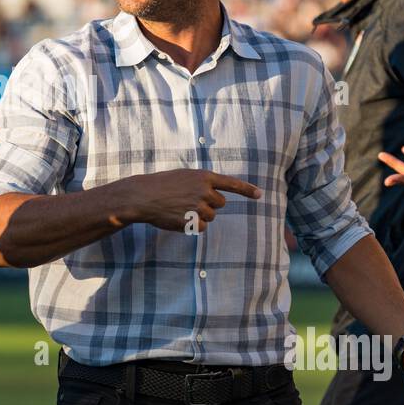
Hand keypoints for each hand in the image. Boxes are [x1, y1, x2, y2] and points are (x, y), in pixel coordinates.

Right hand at [117, 169, 260, 231]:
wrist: (144, 196)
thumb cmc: (161, 185)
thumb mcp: (184, 176)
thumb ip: (202, 183)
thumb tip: (217, 197)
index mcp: (204, 177)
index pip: (232, 183)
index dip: (247, 190)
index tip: (260, 195)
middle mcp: (206, 191)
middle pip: (220, 204)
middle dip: (208, 204)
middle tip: (188, 201)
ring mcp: (200, 206)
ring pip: (211, 217)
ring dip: (199, 215)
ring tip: (181, 209)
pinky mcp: (194, 221)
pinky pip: (202, 227)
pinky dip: (193, 225)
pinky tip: (179, 218)